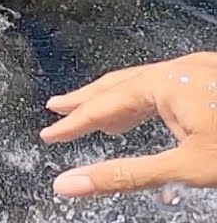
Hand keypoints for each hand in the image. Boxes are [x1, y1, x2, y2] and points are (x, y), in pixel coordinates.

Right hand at [41, 52, 216, 196]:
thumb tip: (71, 183)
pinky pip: (170, 81)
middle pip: (119, 84)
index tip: (50, 134)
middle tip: (57, 108)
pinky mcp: (215, 77)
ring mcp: (202, 69)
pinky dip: (147, 96)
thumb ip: (126, 175)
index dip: (73, 124)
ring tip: (94, 112)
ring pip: (146, 81)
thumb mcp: (183, 169)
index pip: (103, 106)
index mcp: (166, 82)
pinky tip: (147, 106)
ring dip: (116, 99)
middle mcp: (182, 68)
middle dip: (86, 100)